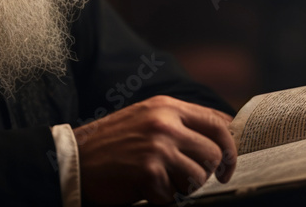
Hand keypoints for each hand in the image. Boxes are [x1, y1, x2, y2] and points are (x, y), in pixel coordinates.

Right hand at [73, 95, 236, 204]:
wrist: (75, 160)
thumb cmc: (113, 144)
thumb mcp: (146, 119)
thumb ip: (180, 123)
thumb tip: (223, 131)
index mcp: (166, 107)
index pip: (217, 122)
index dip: (230, 146)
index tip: (228, 164)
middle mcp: (165, 123)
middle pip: (214, 152)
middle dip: (208, 172)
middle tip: (193, 180)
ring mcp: (158, 147)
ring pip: (199, 176)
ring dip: (184, 187)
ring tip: (162, 182)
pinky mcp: (149, 172)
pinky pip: (174, 195)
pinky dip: (161, 199)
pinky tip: (143, 189)